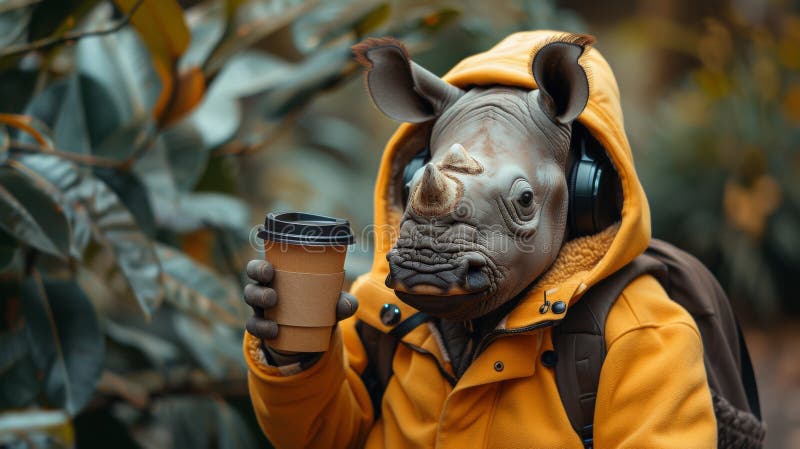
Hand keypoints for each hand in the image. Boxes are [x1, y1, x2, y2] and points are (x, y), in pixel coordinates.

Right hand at [243, 260, 357, 351]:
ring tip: (274, 306)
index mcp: (277, 277)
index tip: (270, 270)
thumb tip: (348, 305)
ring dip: (260, 303)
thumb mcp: (330, 304)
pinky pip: (254, 326)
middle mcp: (264, 290)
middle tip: (273, 293)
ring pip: (250, 302)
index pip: (259, 268)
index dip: (259, 268)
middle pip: (251, 283)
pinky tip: (274, 331)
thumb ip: (342, 303)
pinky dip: (262, 328)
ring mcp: (260, 309)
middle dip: (258, 288)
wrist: (308, 335)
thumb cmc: (317, 306)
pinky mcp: (261, 326)